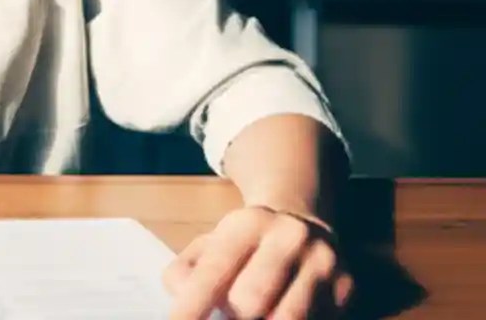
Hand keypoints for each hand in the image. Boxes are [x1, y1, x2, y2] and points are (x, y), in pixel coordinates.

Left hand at [164, 205, 353, 318]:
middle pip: (251, 302)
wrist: (301, 222)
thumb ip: (186, 272)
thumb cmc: (243, 245)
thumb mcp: (208, 245)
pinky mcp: (347, 288)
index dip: (192, 306)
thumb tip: (185, 298)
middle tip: (228, 314)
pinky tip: (276, 313)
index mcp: (247, 223)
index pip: (214, 271)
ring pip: (287, 319)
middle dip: (232, 318)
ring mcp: (323, 263)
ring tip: (251, 315)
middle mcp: (290, 237)